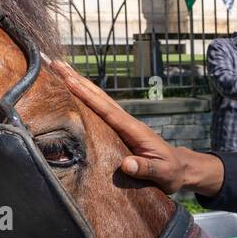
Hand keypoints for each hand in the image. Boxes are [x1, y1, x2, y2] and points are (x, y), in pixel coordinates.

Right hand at [51, 59, 214, 193]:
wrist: (181, 169)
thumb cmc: (172, 172)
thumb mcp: (163, 174)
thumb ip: (147, 168)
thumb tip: (127, 165)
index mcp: (134, 130)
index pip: (107, 110)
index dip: (88, 96)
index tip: (70, 81)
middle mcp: (127, 121)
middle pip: (99, 97)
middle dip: (77, 80)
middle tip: (56, 63)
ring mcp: (124, 123)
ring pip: (98, 99)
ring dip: (79, 83)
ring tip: (60, 68)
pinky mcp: (120, 128)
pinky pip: (100, 108)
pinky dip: (86, 96)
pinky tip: (75, 89)